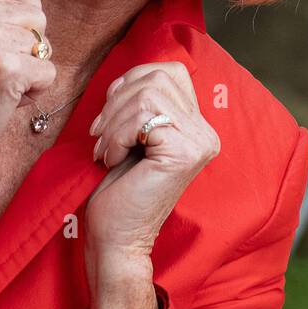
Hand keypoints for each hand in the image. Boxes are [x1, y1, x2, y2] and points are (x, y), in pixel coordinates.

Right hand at [0, 0, 56, 191]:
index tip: (17, 28)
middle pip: (35, 15)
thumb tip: (25, 4)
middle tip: (0, 68)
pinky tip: (7, 100)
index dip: (25, 1)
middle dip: (28, 44)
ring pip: (43, 44)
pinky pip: (47, 72)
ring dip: (31, 69)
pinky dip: (35, 91)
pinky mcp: (7, 69)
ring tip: (0, 85)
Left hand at [84, 61, 219, 256]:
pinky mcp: (184, 153)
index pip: (169, 71)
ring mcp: (199, 142)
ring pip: (147, 95)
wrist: (117, 237)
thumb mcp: (131, 133)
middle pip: (156, 77)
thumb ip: (140, 103)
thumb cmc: (118, 188)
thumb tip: (128, 75)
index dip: (131, 81)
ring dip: (114, 121)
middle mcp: (205, 132)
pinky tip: (113, 159)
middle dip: (117, 101)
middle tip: (101, 134)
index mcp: (195, 125)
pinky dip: (117, 136)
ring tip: (106, 149)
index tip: (110, 114)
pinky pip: (143, 118)